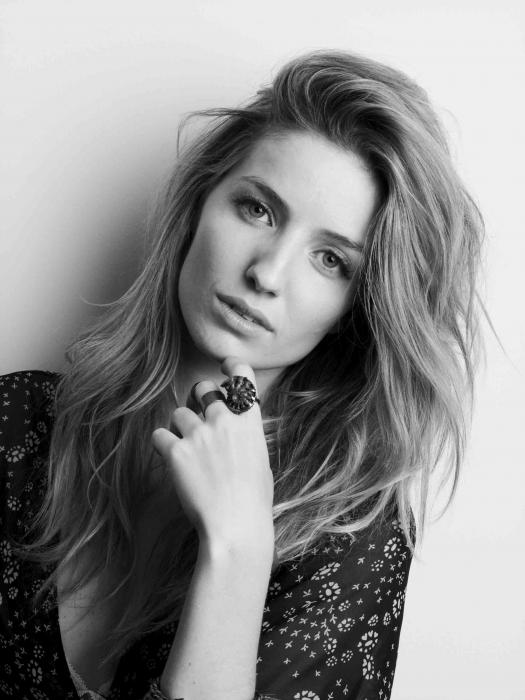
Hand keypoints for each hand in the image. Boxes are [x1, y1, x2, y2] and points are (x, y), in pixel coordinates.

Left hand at [151, 357, 274, 549]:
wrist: (235, 527)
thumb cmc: (253, 501)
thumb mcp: (260, 461)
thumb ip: (246, 438)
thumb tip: (236, 433)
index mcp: (249, 421)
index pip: (242, 375)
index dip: (231, 366)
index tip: (223, 365)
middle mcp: (223, 420)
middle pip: (203, 388)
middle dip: (198, 398)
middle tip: (198, 418)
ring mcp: (198, 434)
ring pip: (179, 413)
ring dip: (180, 428)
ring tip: (186, 451)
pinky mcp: (175, 452)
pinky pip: (159, 436)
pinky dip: (162, 446)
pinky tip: (170, 461)